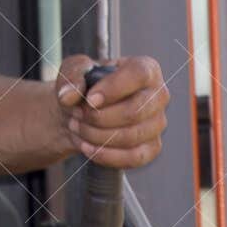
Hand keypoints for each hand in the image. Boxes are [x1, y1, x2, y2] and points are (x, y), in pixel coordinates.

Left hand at [54, 54, 168, 168]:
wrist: (81, 111)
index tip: (90, 100)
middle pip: (135, 112)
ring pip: (131, 137)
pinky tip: (87, 147)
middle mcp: (158, 95)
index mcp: (146, 69)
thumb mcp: (73, 70)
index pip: (139, 75)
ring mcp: (157, 123)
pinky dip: (105, 155)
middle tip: (77, 114)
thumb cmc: (84, 86)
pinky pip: (134, 157)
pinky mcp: (151, 147)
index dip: (113, 88)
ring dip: (96, 135)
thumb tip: (68, 96)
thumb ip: (71, 77)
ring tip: (77, 126)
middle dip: (99, 117)